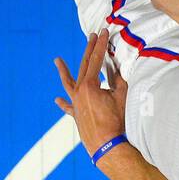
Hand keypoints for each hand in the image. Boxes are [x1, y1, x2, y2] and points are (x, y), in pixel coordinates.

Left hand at [54, 29, 127, 159]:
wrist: (108, 147)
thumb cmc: (117, 122)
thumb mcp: (122, 97)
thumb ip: (119, 81)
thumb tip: (117, 69)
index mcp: (89, 85)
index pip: (96, 60)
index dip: (101, 45)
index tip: (103, 32)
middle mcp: (79, 92)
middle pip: (83, 66)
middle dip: (88, 50)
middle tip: (91, 36)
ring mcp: (76, 104)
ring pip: (68, 84)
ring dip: (63, 72)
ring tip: (57, 61)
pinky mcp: (77, 116)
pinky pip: (68, 107)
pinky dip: (64, 103)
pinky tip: (57, 99)